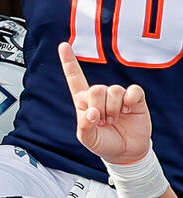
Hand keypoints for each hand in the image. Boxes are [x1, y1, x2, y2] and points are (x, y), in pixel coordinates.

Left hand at [62, 42, 152, 165]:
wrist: (125, 152)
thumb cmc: (103, 142)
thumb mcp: (87, 138)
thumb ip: (85, 125)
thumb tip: (92, 112)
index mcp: (83, 100)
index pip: (75, 77)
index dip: (69, 61)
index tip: (63, 45)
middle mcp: (100, 94)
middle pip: (96, 88)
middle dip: (100, 108)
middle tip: (104, 121)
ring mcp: (118, 95)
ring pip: (114, 90)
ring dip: (113, 109)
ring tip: (114, 120)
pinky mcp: (135, 99)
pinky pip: (133, 91)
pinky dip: (131, 102)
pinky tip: (129, 111)